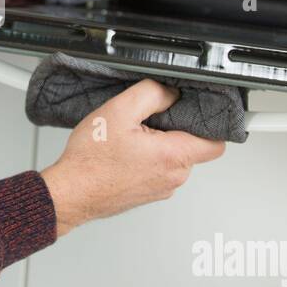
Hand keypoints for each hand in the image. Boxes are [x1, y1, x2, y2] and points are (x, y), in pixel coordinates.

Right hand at [40, 78, 225, 235]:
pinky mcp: (148, 194)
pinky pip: (158, 170)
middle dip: (175, 130)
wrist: (70, 193)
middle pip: (193, 147)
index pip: (217, 143)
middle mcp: (173, 177)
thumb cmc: (90, 162)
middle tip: (146, 122)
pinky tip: (123, 153)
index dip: (210, 124)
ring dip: (158, 145)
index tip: (200, 113)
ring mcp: (161, 189)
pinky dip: (147, 159)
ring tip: (129, 139)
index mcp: (173, 157)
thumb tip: (171, 92)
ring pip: (174, 159)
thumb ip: (152, 94)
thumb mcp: (119, 110)